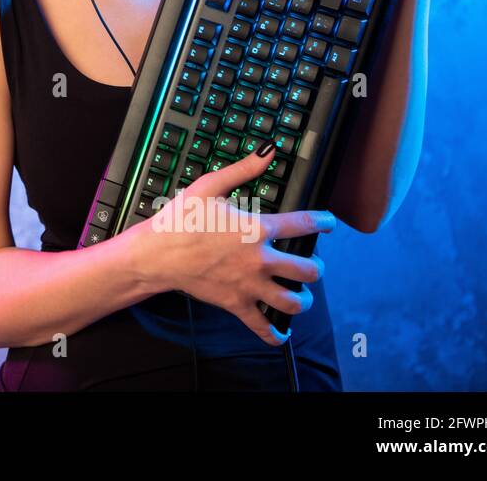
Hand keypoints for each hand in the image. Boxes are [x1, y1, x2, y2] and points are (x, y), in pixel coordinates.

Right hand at [136, 145, 334, 345]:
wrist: (157, 254)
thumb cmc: (180, 219)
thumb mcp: (208, 186)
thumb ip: (242, 170)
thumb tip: (268, 152)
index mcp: (256, 229)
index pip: (302, 225)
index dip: (323, 222)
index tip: (330, 223)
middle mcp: (260, 260)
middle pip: (308, 270)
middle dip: (315, 268)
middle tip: (310, 265)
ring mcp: (250, 285)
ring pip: (293, 302)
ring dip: (302, 300)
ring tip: (300, 296)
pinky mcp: (236, 304)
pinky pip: (262, 326)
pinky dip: (274, 334)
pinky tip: (281, 334)